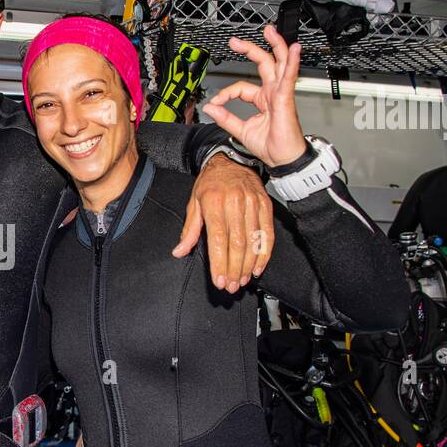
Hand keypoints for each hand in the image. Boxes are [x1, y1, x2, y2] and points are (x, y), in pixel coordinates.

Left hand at [172, 154, 274, 292]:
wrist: (230, 159)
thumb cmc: (209, 184)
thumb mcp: (194, 203)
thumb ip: (190, 230)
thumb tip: (179, 252)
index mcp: (214, 202)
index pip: (218, 239)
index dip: (219, 263)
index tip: (219, 281)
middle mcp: (235, 203)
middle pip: (237, 244)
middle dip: (234, 269)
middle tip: (231, 286)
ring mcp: (252, 203)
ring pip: (253, 241)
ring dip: (248, 265)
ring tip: (241, 281)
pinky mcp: (265, 204)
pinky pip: (267, 233)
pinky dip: (264, 253)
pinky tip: (257, 268)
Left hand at [202, 24, 307, 168]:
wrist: (284, 159)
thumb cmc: (271, 146)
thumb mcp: (240, 130)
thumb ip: (226, 118)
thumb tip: (210, 107)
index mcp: (263, 99)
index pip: (241, 87)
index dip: (226, 92)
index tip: (216, 104)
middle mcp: (272, 93)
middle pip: (264, 63)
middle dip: (251, 49)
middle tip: (235, 41)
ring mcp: (280, 94)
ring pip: (280, 63)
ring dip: (275, 45)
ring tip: (270, 31)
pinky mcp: (286, 99)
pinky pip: (289, 77)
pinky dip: (291, 62)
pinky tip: (293, 49)